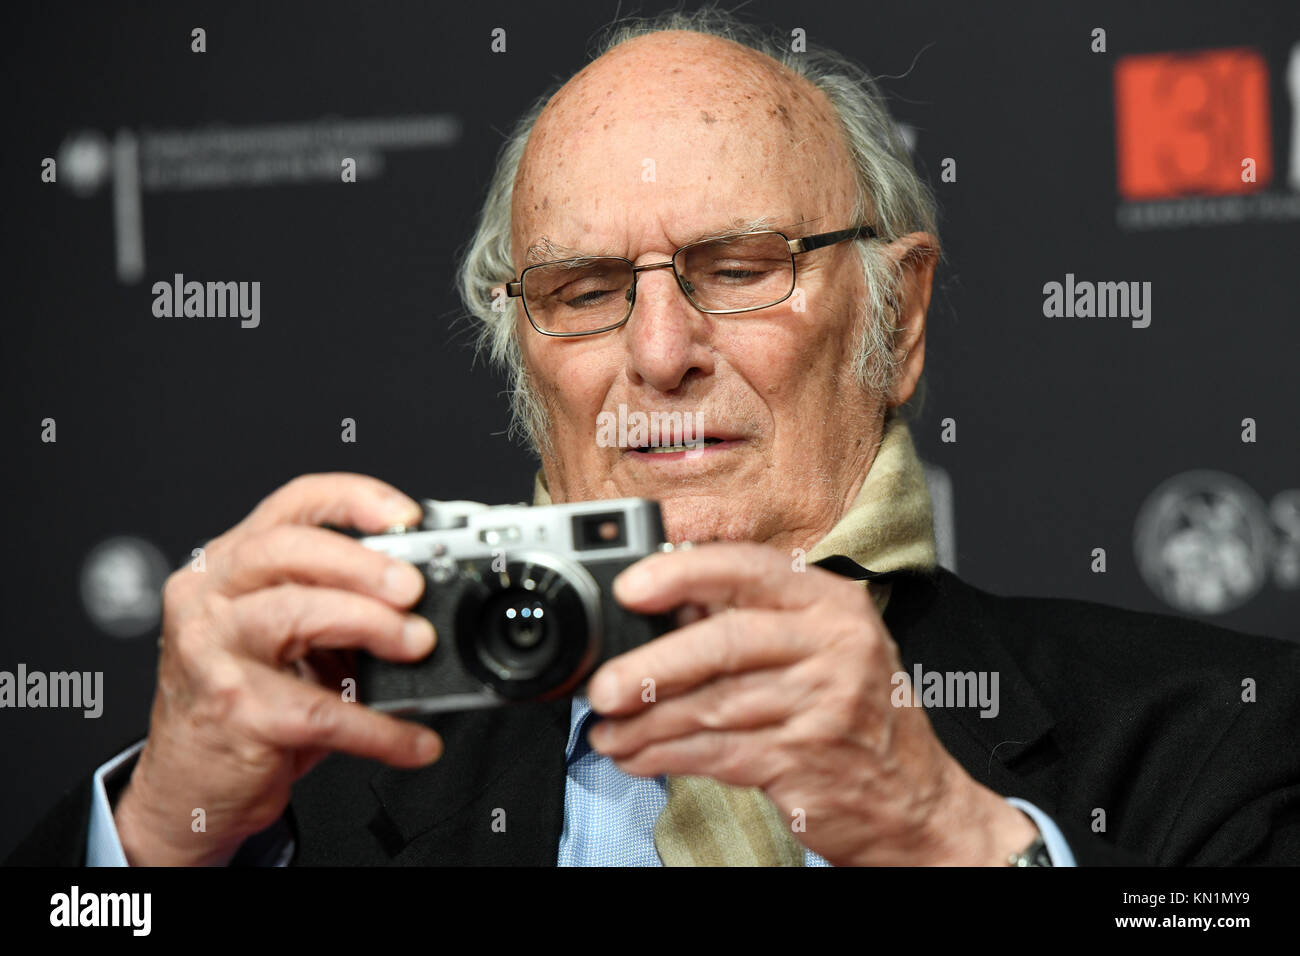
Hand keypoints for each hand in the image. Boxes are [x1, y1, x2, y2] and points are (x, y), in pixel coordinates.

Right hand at [114, 473, 443, 865]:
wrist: (190, 782)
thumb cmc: (244, 700)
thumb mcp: (285, 637)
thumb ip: (336, 603)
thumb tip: (423, 599)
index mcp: (229, 567)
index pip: (290, 506)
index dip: (352, 499)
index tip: (407, 516)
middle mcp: (210, 599)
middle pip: (285, 550)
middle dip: (362, 563)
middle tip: (413, 588)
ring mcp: (213, 654)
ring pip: (294, 614)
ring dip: (370, 624)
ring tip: (418, 644)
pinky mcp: (235, 713)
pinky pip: (321, 712)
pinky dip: (381, 728)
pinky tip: (416, 739)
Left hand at [584, 542, 1037, 865]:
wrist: (915, 802)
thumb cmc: (856, 717)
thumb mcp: (824, 649)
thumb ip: (754, 623)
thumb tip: (661, 612)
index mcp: (831, 603)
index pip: (748, 569)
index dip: (682, 574)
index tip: (630, 588)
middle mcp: (834, 644)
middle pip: (724, 642)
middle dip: (651, 666)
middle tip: (603, 686)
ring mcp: (824, 703)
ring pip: (713, 705)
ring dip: (647, 722)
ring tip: (608, 730)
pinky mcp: (805, 759)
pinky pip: (719, 753)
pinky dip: (668, 756)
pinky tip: (638, 757)